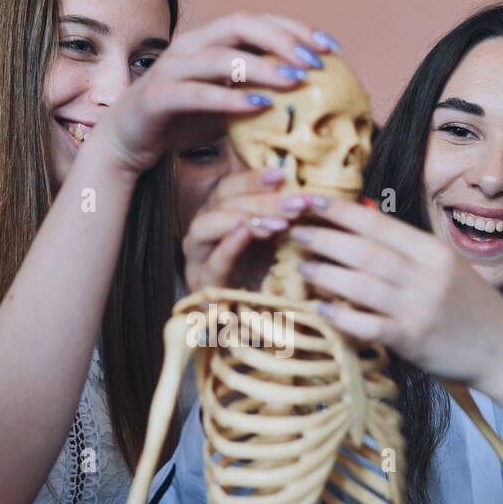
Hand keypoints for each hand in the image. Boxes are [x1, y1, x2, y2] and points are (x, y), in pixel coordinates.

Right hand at [97, 14, 336, 176]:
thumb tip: (307, 98)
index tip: (331, 48)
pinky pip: (197, 93)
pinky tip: (258, 107)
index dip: (296, 29)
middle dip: (283, 39)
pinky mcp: (158, 96)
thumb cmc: (180, 121)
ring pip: (221, 56)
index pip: (259, 23)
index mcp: (210, 42)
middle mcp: (191, 46)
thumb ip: (257, 95)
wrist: (126, 142)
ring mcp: (172, 68)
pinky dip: (229, 98)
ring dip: (262, 66)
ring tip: (294, 80)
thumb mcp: (227, 106)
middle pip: (241, 26)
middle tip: (316, 60)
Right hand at [183, 167, 308, 290]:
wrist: (259, 328)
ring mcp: (198, 260)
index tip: (282, 174)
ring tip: (279, 223)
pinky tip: (247, 232)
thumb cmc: (267, 279)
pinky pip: (213, 262)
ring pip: (207, 226)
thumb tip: (304, 190)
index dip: (252, 178)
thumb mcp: (275, 242)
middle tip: (295, 203)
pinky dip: (229, 245)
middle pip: (220, 203)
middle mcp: (201, 235)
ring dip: (245, 218)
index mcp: (217, 218)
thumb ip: (279, 216)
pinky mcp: (203, 287)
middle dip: (259, 199)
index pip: (228, 188)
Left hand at [287, 194, 502, 383]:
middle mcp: (426, 275)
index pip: (379, 224)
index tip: (310, 200)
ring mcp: (418, 308)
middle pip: (365, 251)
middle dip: (325, 239)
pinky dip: (342, 317)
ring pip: (362, 285)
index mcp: (433, 251)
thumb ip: (408, 249)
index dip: (341, 211)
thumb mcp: (446, 267)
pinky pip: (368, 325)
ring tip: (303, 267)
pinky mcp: (412, 339)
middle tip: (295, 232)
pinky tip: (323, 309)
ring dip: (327, 274)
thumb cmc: (470, 307)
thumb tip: (363, 220)